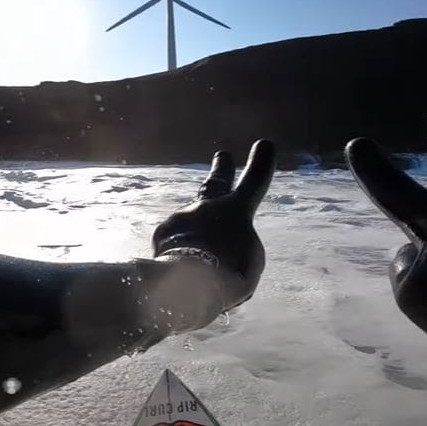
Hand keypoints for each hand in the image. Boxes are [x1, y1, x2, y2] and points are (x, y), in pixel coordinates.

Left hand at [152, 139, 274, 309]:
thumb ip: (237, 245)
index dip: (261, 163)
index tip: (264, 144)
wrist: (189, 281)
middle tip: (222, 155)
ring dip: (197, 241)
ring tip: (203, 267)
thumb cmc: (229, 270)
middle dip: (221, 170)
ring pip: (192, 227)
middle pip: (215, 184)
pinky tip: (183, 277)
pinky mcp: (162, 234)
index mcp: (237, 209)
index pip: (254, 180)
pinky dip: (182, 261)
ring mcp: (182, 217)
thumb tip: (215, 243)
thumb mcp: (249, 261)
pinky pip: (176, 248)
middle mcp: (207, 207)